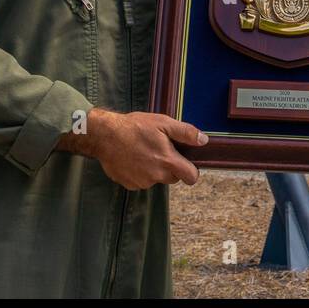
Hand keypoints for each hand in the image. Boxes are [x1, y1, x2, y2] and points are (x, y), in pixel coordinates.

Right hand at [83, 108, 207, 189]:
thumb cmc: (134, 127)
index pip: (191, 177)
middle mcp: (156, 176)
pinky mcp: (128, 184)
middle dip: (170, 167)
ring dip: (154, 170)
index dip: (192, 171)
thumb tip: (204, 140)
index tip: (186, 163)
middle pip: (173, 178)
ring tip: (143, 152)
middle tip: (160, 150)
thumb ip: (186, 133)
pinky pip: (141, 181)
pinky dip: (140, 173)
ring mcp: (141, 182)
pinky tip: (133, 158)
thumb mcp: (163, 123)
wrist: (104, 135)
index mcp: (167, 161)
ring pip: (156, 179)